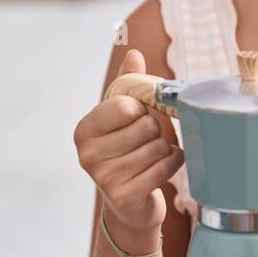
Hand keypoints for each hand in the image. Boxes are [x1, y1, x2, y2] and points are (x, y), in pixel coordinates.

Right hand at [74, 48, 183, 229]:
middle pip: (147, 125)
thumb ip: (128, 85)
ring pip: (159, 146)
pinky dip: (173, 164)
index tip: (136, 120)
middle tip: (146, 143)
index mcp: (84, 130)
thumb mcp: (123, 118)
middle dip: (156, 132)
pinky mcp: (125, 196)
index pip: (126, 106)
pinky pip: (166, 166)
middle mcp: (88, 154)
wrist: (129, 204)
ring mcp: (104, 178)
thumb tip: (133, 53)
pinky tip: (162, 168)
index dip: (141, 110)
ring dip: (164, 149)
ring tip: (152, 158)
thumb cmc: (127, 152)